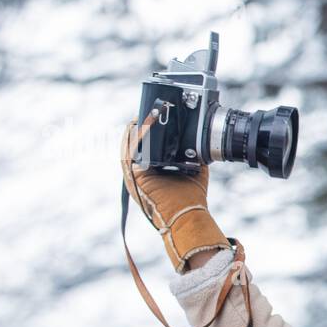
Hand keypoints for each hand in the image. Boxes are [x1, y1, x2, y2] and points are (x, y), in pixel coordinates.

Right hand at [121, 116, 231, 271]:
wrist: (187, 215)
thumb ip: (193, 154)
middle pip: (133, 145)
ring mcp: (135, 176)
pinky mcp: (133, 178)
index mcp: (153, 173)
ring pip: (128, 147)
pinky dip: (131, 139)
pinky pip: (127, 153)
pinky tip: (136, 126)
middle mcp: (141, 174)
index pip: (143, 147)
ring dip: (133, 130)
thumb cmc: (191, 197)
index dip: (145, 132)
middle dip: (137, 127)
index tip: (151, 116)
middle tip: (144, 111)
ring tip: (140, 115)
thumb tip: (198, 139)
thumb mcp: (194, 169)